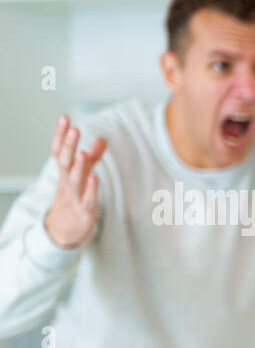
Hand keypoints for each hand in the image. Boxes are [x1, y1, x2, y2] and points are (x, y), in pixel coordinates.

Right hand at [43, 114, 106, 248]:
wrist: (63, 230)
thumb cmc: (73, 198)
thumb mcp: (80, 175)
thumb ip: (93, 157)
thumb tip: (102, 138)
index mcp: (64, 172)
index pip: (58, 150)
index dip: (60, 134)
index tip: (65, 117)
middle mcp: (67, 182)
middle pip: (65, 162)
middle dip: (69, 145)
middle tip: (74, 129)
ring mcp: (75, 196)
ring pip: (75, 180)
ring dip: (80, 166)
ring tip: (83, 152)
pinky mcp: (85, 211)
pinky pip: (88, 199)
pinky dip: (91, 189)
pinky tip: (95, 178)